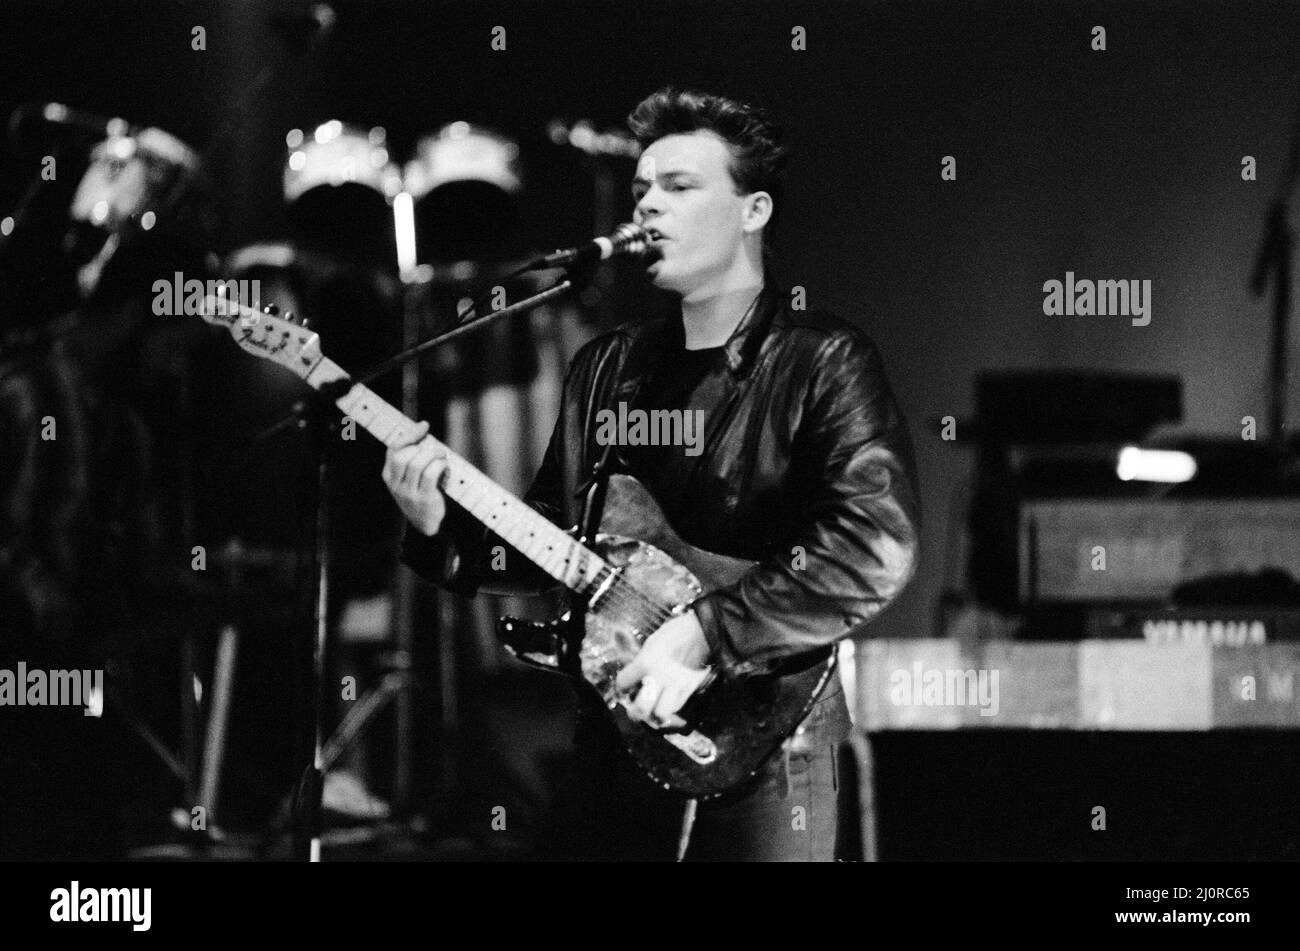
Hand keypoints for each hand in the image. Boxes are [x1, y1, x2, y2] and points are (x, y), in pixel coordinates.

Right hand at [381, 421, 447, 535]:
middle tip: (435, 447)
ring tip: (441, 455)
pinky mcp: (424, 498)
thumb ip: (411, 459)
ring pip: (417, 464)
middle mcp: (396, 484)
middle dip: (421, 446)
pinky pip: (430, 475)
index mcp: (389, 476)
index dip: (409, 434)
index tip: (424, 425)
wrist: (425, 523)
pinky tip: (443, 465)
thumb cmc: (420, 494)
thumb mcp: (408, 478)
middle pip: (403, 456)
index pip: (393, 449)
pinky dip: (438, 465)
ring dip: (432, 454)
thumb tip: (424, 433)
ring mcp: (409, 492)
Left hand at [615, 610, 712, 728]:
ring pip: (661, 714)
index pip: (623, 684)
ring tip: (653, 709)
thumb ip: (641, 660)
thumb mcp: (653, 642)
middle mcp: (659, 677)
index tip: (625, 687)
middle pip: (641, 709)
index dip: (622, 687)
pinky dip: (670, 707)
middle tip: (636, 707)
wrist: (706, 630)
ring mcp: (676, 685)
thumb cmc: (678, 631)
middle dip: (635, 712)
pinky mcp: (690, 688)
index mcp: (646, 662)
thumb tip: (632, 673)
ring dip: (655, 714)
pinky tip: (668, 700)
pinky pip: (677, 706)